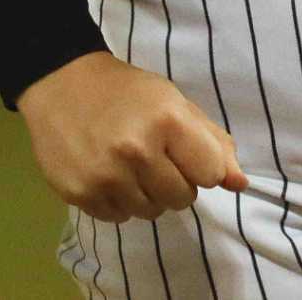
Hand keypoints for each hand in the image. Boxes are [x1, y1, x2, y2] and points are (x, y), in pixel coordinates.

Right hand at [17, 52, 248, 223]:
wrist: (61, 84)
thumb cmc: (126, 91)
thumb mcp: (174, 102)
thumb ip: (212, 142)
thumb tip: (240, 183)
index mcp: (167, 121)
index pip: (210, 174)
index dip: (201, 165)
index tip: (184, 152)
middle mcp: (137, 151)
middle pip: (183, 198)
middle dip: (176, 182)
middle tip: (156, 158)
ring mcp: (106, 176)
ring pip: (152, 212)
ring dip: (148, 195)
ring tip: (132, 166)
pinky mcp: (80, 194)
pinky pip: (119, 218)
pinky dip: (120, 202)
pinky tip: (110, 175)